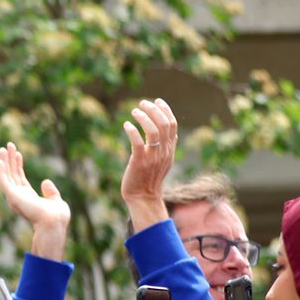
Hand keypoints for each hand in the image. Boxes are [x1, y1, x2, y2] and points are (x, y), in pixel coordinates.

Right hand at [0, 143, 70, 259]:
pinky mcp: (12, 196)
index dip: (18, 165)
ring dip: (4, 161)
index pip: (19, 177)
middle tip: (8, 145)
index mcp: (27, 197)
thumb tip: (45, 181)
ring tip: (3, 148)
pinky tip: (0, 160)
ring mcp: (14, 196)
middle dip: (10, 159)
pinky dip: (1, 171)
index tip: (18, 153)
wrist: (53, 222)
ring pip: (7, 175)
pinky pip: (4, 181)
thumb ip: (50, 192)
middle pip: (12, 174)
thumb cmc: (56, 216)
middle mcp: (18, 196)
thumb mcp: (56, 200)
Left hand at [120, 99, 178, 231]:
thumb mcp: (164, 162)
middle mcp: (163, 152)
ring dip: (143, 118)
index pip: (173, 125)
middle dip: (154, 110)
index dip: (166, 110)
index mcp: (169, 150)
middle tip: (142, 103)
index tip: (157, 101)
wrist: (143, 198)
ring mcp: (152, 157)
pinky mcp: (139, 162)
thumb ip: (167, 147)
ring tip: (134, 111)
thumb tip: (172, 133)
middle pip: (164, 124)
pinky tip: (126, 125)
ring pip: (153, 131)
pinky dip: (132, 131)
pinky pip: (138, 143)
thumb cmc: (149, 179)